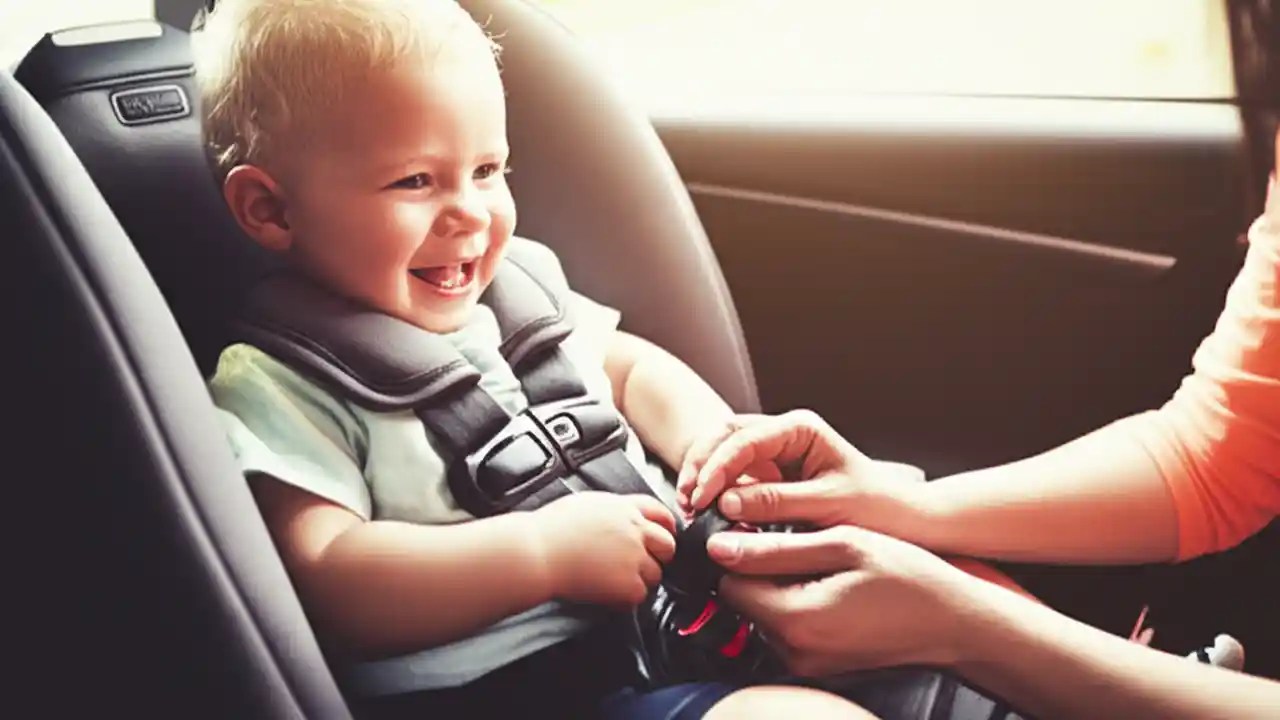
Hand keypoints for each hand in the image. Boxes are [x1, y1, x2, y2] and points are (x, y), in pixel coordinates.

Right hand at [531, 492, 676, 608]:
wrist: (539, 552)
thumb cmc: (550, 529)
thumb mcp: (586, 504)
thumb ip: (611, 510)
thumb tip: (617, 518)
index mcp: (624, 508)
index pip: (660, 513)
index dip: (665, 526)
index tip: (664, 533)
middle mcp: (635, 530)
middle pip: (667, 544)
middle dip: (659, 555)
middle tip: (643, 564)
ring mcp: (634, 557)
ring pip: (655, 573)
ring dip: (641, 579)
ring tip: (615, 581)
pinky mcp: (628, 583)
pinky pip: (639, 594)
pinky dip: (626, 598)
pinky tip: (608, 594)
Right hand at [680, 410, 926, 535]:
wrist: (903, 522)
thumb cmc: (876, 508)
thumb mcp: (827, 504)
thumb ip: (777, 502)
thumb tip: (728, 504)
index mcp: (800, 429)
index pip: (745, 439)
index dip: (718, 468)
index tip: (703, 497)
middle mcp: (784, 435)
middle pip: (725, 437)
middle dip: (701, 467)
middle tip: (689, 502)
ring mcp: (775, 454)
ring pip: (723, 454)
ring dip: (703, 477)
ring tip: (691, 508)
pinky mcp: (771, 477)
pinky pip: (734, 478)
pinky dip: (717, 492)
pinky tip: (708, 512)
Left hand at [708, 526, 986, 676]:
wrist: (956, 623)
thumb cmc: (909, 578)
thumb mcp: (843, 545)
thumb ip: (776, 549)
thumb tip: (720, 546)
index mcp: (796, 620)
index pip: (729, 586)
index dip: (743, 553)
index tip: (767, 532)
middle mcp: (794, 652)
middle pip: (746, 603)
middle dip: (764, 572)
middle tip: (807, 548)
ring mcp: (806, 664)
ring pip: (766, 615)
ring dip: (783, 588)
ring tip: (828, 568)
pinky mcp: (818, 667)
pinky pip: (790, 630)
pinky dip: (801, 605)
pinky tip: (835, 589)